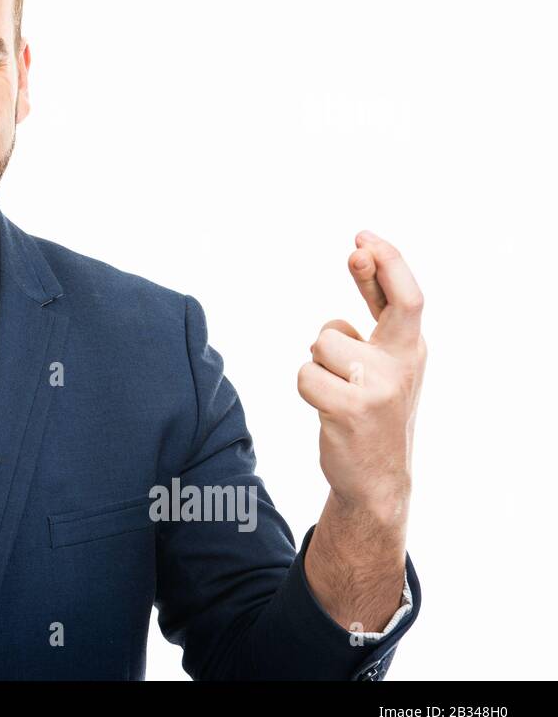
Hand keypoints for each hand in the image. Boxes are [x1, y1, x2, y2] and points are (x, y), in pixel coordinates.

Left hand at [297, 230, 426, 523]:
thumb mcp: (381, 363)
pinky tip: (327, 408)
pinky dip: (307, 387)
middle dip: (375, 269)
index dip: (387, 262)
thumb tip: (359, 253)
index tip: (363, 237)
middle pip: (398, 304)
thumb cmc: (371, 409)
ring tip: (336, 389)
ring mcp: (381, 387)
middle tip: (356, 248)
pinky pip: (306, 375)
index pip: (408, 297)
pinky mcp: (351, 409)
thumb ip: (370, 316)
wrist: (377, 479)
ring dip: (317, 362)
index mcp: (411, 350)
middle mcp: (404, 364)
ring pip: (322, 343)